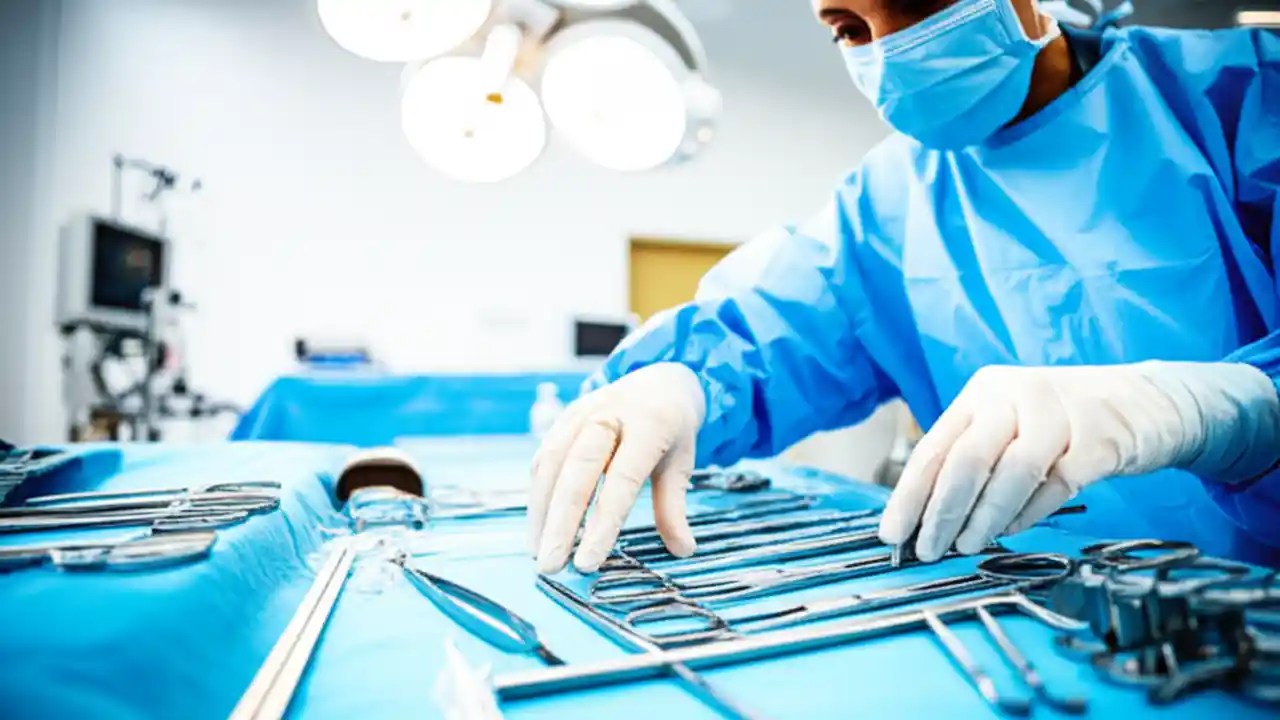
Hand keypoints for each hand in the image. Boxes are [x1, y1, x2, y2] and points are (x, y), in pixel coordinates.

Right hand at [528, 363, 705, 572]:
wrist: (658, 382)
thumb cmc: (671, 430)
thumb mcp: (681, 462)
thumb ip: (674, 506)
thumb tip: (683, 550)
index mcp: (649, 424)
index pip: (622, 479)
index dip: (603, 523)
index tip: (588, 563)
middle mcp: (609, 414)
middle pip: (578, 470)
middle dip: (561, 521)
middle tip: (552, 565)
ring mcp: (581, 412)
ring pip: (552, 462)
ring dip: (541, 511)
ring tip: (540, 553)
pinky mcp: (563, 418)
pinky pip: (544, 457)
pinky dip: (538, 493)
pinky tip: (538, 526)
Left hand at [879, 362, 1279, 561]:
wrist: (1145, 401)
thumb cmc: (1062, 421)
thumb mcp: (1008, 425)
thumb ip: (971, 458)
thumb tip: (926, 515)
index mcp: (982, 392)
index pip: (934, 447)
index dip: (910, 495)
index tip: (892, 535)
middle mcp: (1016, 394)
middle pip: (967, 460)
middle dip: (942, 513)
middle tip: (929, 550)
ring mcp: (1060, 412)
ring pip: (1011, 473)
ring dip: (985, 518)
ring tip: (968, 546)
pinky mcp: (1101, 437)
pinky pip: (1057, 484)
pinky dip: (1029, 513)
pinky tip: (1012, 530)